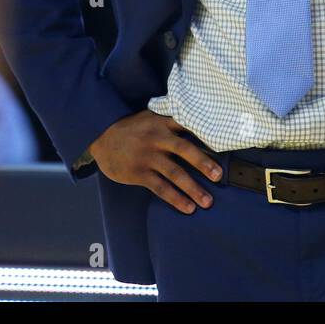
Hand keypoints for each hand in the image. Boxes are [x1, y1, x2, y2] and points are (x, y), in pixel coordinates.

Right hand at [88, 111, 222, 213]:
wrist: (100, 136)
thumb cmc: (133, 128)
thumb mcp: (151, 116)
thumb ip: (172, 121)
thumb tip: (201, 125)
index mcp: (162, 122)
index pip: (188, 124)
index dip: (206, 132)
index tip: (223, 141)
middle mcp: (156, 138)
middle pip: (184, 149)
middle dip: (203, 163)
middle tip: (219, 176)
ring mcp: (147, 156)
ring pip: (174, 173)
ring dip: (193, 188)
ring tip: (207, 201)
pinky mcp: (139, 173)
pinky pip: (160, 188)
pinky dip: (175, 198)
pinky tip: (188, 207)